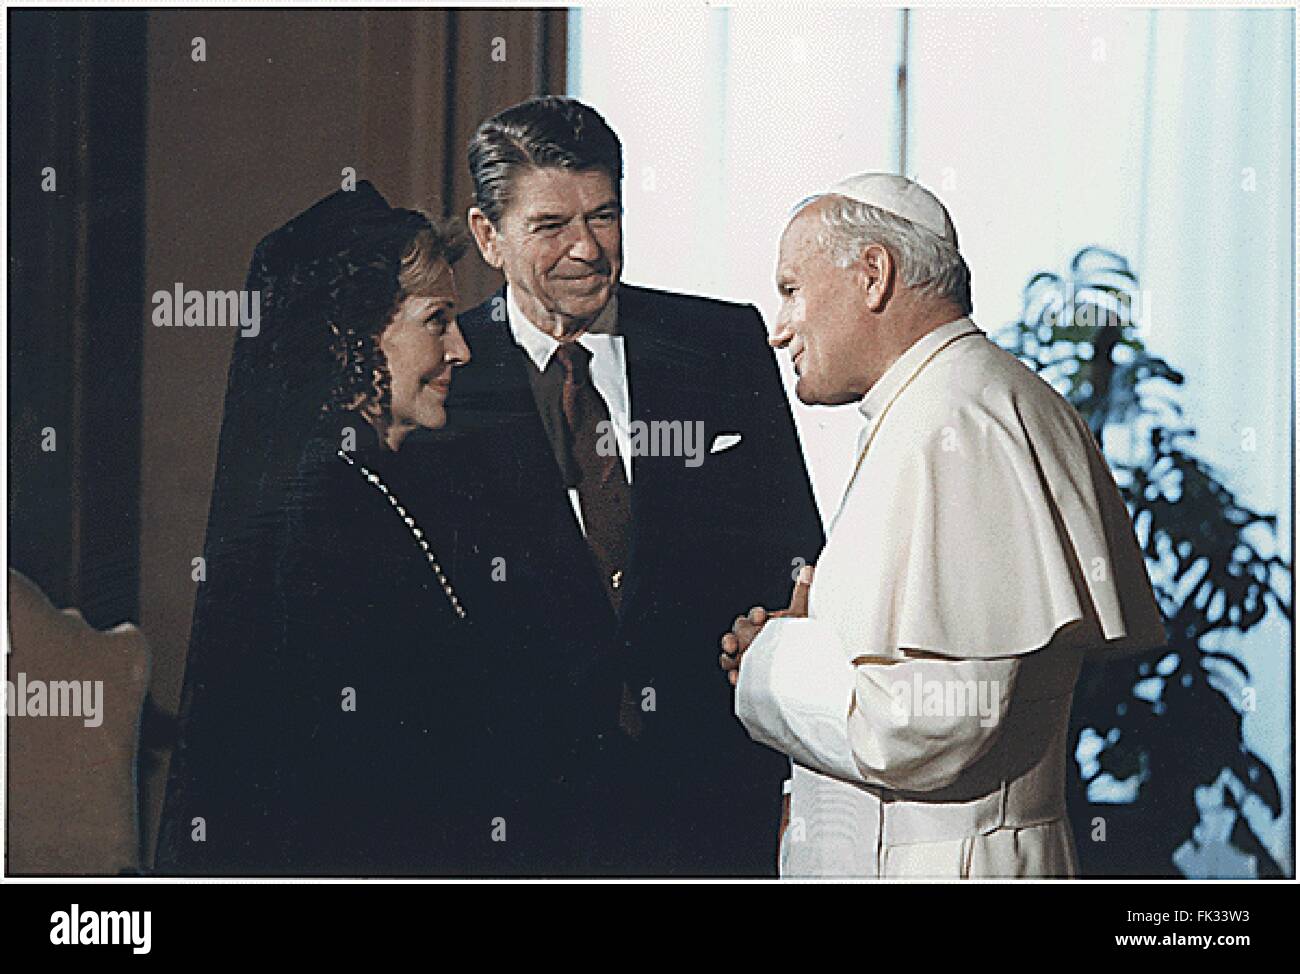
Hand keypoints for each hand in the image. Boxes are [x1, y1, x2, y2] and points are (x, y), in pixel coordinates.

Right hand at [719, 565, 812, 685]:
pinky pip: (737, 675)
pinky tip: (738, 678)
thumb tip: (808, 569)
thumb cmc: (804, 638)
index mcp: (763, 623)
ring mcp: (748, 657)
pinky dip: (735, 676)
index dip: (755, 616)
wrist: (811, 667)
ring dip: (728, 655)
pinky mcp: (749, 676)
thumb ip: (803, 593)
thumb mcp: (804, 616)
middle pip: (737, 634)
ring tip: (733, 657)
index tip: (762, 617)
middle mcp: (752, 639)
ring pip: (729, 655)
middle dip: (736, 635)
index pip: (753, 616)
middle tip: (741, 641)